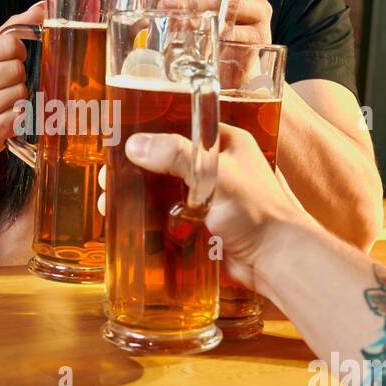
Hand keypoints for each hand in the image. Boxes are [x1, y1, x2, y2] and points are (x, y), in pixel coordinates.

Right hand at [0, 2, 39, 153]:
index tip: (12, 58)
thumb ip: (14, 27)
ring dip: (20, 96)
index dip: (18, 51)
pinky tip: (5, 115)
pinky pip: (19, 118)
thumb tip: (43, 7)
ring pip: (20, 94)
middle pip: (16, 70)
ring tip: (5, 99)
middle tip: (7, 82)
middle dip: (19, 75)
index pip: (10, 44)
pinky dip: (19, 116)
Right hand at [121, 125, 311, 291]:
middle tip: (107, 177)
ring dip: (138, 195)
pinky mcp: (205, 224)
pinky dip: (151, 218)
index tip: (119, 138)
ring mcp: (211, 196)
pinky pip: (171, 215)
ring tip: (109, 203)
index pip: (180, 126)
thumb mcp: (214, 175)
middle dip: (135, 168)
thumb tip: (135, 145)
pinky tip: (128, 223)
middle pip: (167, 159)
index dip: (149, 131)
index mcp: (226, 143)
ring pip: (165, 189)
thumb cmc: (257, 212)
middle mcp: (218, 166)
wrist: (278, 260)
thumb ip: (177, 156)